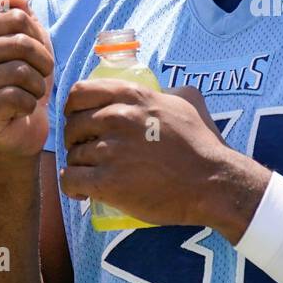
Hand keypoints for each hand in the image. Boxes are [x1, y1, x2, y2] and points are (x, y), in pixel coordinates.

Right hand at [0, 0, 54, 157]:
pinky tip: (23, 108)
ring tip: (32, 91)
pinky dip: (30, 104)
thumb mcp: (28, 35)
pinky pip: (15, 98)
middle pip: (19, 43)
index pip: (17, 17)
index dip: (38, 36)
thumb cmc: (25, 76)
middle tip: (41, 74)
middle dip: (42, 61)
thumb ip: (17, 7)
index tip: (38, 52)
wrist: (23, 125)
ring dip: (37, 84)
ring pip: (19, 71)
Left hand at [59, 81, 270, 240]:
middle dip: (76, 140)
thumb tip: (160, 90)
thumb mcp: (188, 102)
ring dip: (78, 166)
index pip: (80, 93)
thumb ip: (167, 91)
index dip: (74, 108)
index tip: (81, 121)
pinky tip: (85, 191)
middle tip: (89, 153)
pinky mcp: (107, 182)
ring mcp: (111, 151)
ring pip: (72, 155)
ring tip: (94, 175)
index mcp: (133, 96)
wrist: (212, 182)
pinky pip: (70, 180)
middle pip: (72, 126)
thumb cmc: (203, 144)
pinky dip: (73, 187)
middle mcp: (118, 119)